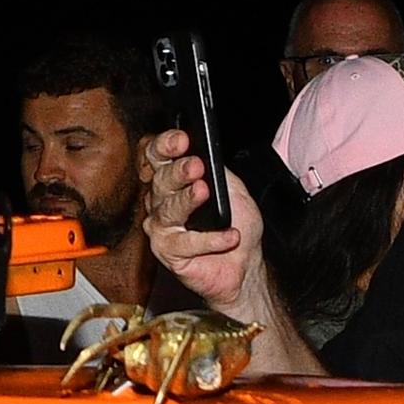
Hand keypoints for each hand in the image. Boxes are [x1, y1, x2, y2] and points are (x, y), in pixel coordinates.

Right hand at [136, 132, 271, 326]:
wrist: (245, 263)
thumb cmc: (235, 225)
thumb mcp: (233, 189)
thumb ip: (218, 171)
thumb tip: (205, 155)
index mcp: (174, 180)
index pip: (158, 156)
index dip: (165, 146)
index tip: (181, 141)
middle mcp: (161, 201)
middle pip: (160, 180)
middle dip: (178, 171)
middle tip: (195, 166)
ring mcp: (161, 227)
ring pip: (167, 210)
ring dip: (187, 200)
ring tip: (204, 192)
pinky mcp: (167, 252)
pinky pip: (184, 243)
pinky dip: (210, 239)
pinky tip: (229, 236)